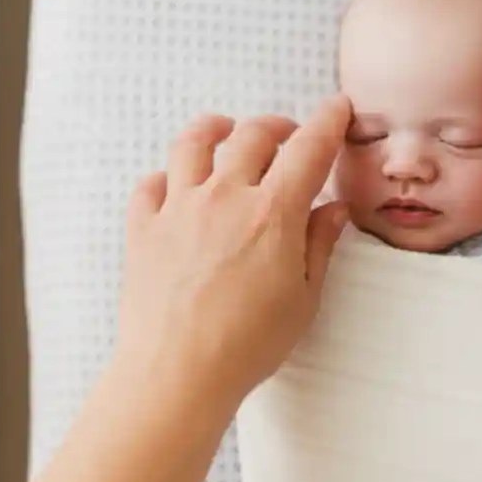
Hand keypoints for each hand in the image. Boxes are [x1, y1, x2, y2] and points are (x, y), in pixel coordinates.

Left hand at [116, 97, 351, 395]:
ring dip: (214, 129)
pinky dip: (166, 177)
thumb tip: (332, 210)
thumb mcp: (302, 300)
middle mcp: (225, 198)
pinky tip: (175, 184)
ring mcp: (179, 209)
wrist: (176, 373)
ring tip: (224, 129)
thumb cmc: (247, 345)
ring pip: (193, 144)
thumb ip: (319, 246)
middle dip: (276, 126)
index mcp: (273, 214)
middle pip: (252, 136)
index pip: (308, 149)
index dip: (328, 122)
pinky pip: (150, 185)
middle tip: (287, 134)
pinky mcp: (144, 229)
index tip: (338, 108)